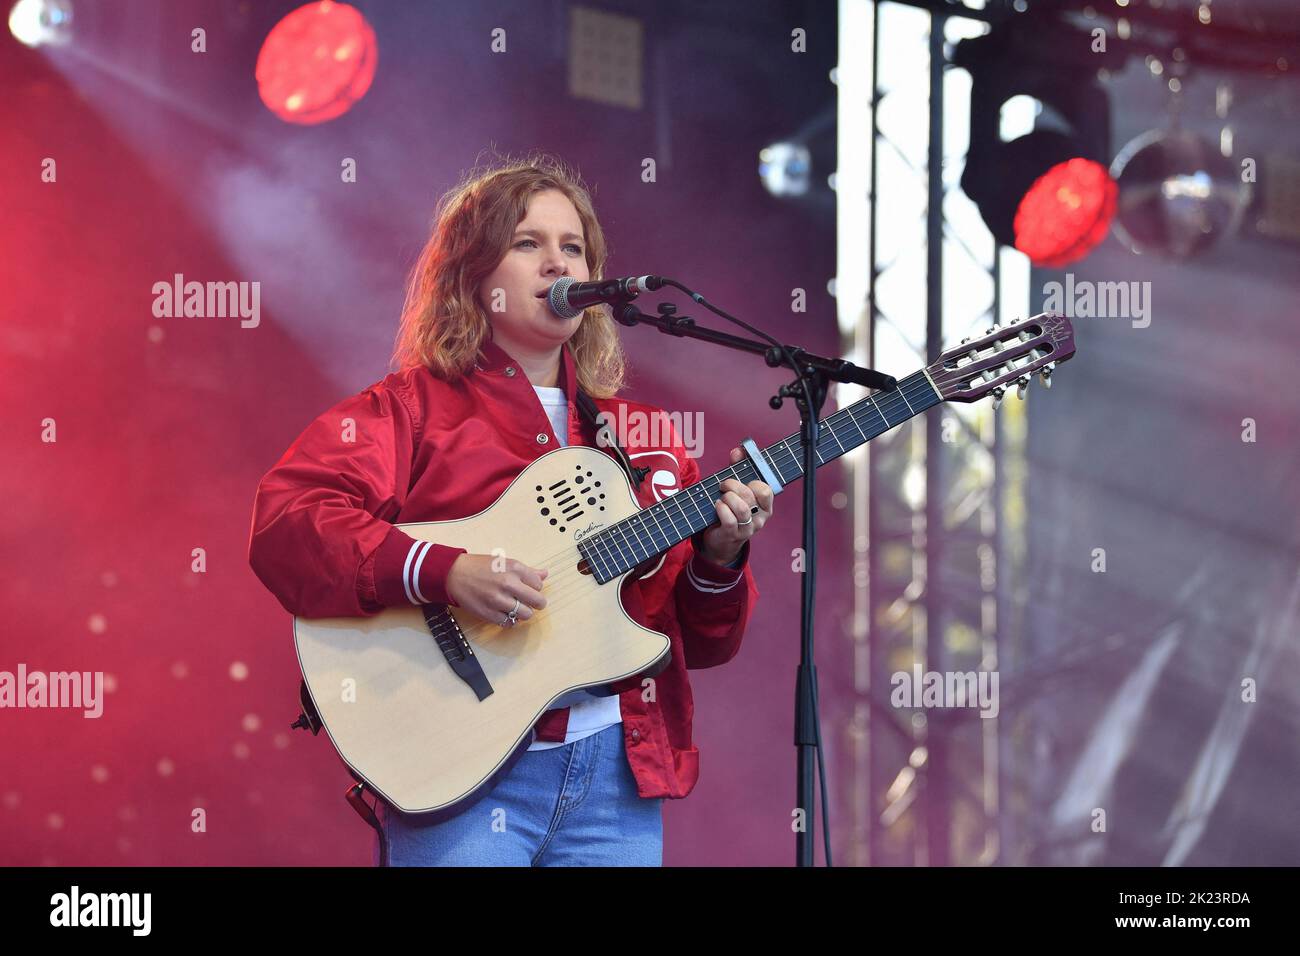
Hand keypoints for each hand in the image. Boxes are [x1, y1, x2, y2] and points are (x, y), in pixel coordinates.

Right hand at [445, 554, 547, 624]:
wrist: (454, 574)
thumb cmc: (480, 567)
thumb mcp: (505, 562)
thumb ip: (527, 571)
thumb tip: (545, 574)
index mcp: (514, 568)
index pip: (539, 585)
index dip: (535, 588)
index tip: (528, 588)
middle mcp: (508, 583)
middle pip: (537, 602)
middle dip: (536, 604)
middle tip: (529, 603)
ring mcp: (498, 600)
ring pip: (525, 615)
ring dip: (523, 613)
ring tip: (515, 607)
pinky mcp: (489, 613)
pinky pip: (509, 623)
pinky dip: (509, 620)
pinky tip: (504, 613)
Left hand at [697, 447, 773, 565]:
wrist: (722, 540)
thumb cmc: (731, 510)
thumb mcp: (737, 488)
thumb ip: (738, 468)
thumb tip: (738, 450)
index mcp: (765, 505)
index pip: (765, 490)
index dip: (751, 481)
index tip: (741, 478)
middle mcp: (760, 517)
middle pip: (750, 496)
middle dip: (733, 485)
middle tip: (724, 485)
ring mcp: (748, 528)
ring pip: (741, 508)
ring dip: (727, 498)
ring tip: (721, 497)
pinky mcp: (733, 535)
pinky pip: (729, 520)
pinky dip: (721, 509)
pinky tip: (717, 506)